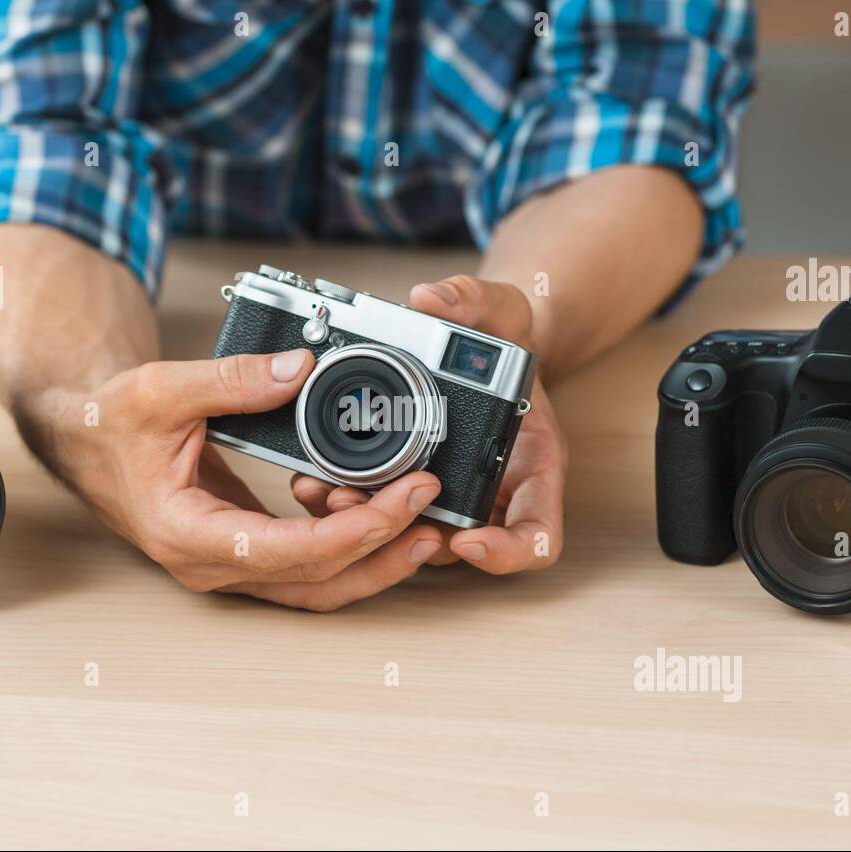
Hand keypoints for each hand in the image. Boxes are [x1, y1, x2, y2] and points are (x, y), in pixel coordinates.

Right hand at [27, 349, 444, 609]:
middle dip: (384, 553)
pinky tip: (380, 510)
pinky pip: (308, 564)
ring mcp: (230, 565)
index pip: (290, 551)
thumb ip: (232, 379)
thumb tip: (299, 367)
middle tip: (435, 516)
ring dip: (376, 559)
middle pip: (318, 584)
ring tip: (426, 524)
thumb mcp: (162, 390)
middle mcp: (213, 564)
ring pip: (318, 584)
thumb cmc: (112, 424)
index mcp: (188, 534)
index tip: (406, 498)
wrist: (87, 441)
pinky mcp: (246, 551)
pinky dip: (350, 544)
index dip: (357, 529)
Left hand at [292, 276, 566, 572]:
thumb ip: (472, 299)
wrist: (485, 342)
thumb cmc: (505, 335)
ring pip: (412, 539)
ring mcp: (451, 497)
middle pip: (457, 547)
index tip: (470, 540)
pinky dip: (351, 505)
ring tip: (325, 495)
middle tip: (363, 511)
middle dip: (408, 539)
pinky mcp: (410, 489)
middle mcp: (493, 494)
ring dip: (368, 528)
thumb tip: (431, 298)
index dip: (507, 552)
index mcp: (533, 466)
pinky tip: (314, 481)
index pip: (536, 536)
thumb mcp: (500, 306)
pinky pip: (385, 514)